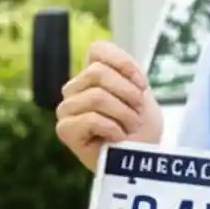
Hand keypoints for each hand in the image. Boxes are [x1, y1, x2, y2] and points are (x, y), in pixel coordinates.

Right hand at [55, 40, 162, 171]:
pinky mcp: (65, 130)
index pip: (98, 49)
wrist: (144, 159)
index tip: (143, 86)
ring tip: (129, 128)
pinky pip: (89, 118)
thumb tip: (99, 61)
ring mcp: (67, 108)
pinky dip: (112, 128)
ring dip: (123, 114)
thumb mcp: (141, 91)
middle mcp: (75, 88)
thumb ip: (123, 70)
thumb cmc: (143, 127)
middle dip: (128, 94)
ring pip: (96, 96)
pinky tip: (117, 137)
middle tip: (138, 114)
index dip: (124, 64)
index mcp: (92, 74)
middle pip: (98, 73)